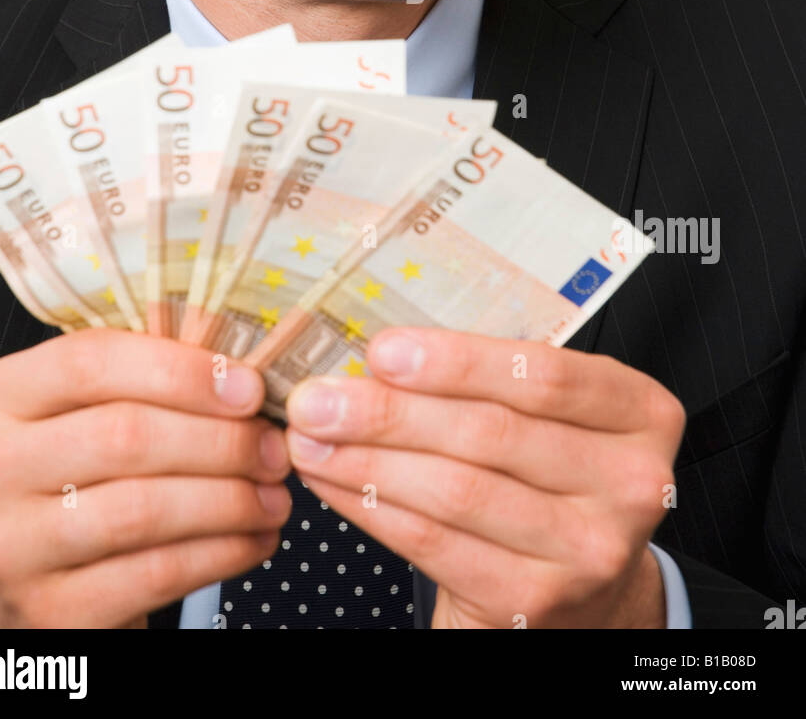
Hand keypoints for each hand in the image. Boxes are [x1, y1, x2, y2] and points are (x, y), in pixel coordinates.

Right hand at [0, 328, 291, 627]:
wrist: (33, 583)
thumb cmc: (81, 476)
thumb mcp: (90, 412)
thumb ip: (150, 377)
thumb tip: (247, 371)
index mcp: (2, 394)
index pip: (92, 361)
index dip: (183, 371)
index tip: (250, 388)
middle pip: (126, 436)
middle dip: (222, 441)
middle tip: (277, 448)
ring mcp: (10, 545)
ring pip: (144, 510)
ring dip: (231, 501)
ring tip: (276, 496)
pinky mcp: (49, 609)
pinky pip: (155, 573)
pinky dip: (222, 553)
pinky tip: (255, 539)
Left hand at [284, 329, 685, 628]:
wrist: (584, 592)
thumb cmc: (552, 478)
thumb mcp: (553, 418)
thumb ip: (491, 381)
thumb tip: (378, 354)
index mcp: (640, 414)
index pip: (545, 375)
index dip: (457, 361)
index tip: (383, 349)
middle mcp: (631, 484)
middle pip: (492, 433)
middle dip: (390, 411)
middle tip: (319, 396)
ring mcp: (587, 550)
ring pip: (457, 490)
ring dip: (367, 460)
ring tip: (311, 436)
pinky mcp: (533, 601)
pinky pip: (435, 543)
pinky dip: (372, 508)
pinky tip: (334, 482)